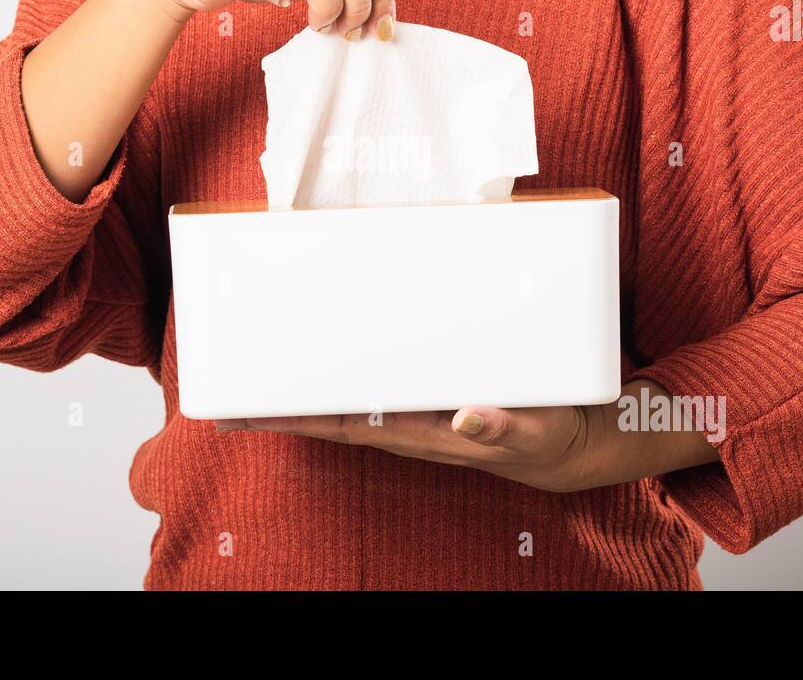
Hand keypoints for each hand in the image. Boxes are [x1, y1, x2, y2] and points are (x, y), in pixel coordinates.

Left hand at [214, 380, 719, 492]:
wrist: (573, 444)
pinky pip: (379, 383)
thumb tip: (465, 411)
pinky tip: (330, 359)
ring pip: (350, 399)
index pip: (346, 423)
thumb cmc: (550, 437)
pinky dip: (346, 373)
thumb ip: (503, 424)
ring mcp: (419, 409)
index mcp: (426, 431)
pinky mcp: (434, 394)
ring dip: (307, 390)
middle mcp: (412, 421)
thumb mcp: (537, 430)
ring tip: (263, 373)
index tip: (248, 413)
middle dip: (281, 406)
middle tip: (230, 394)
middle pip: (333, 412)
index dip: (295, 416)